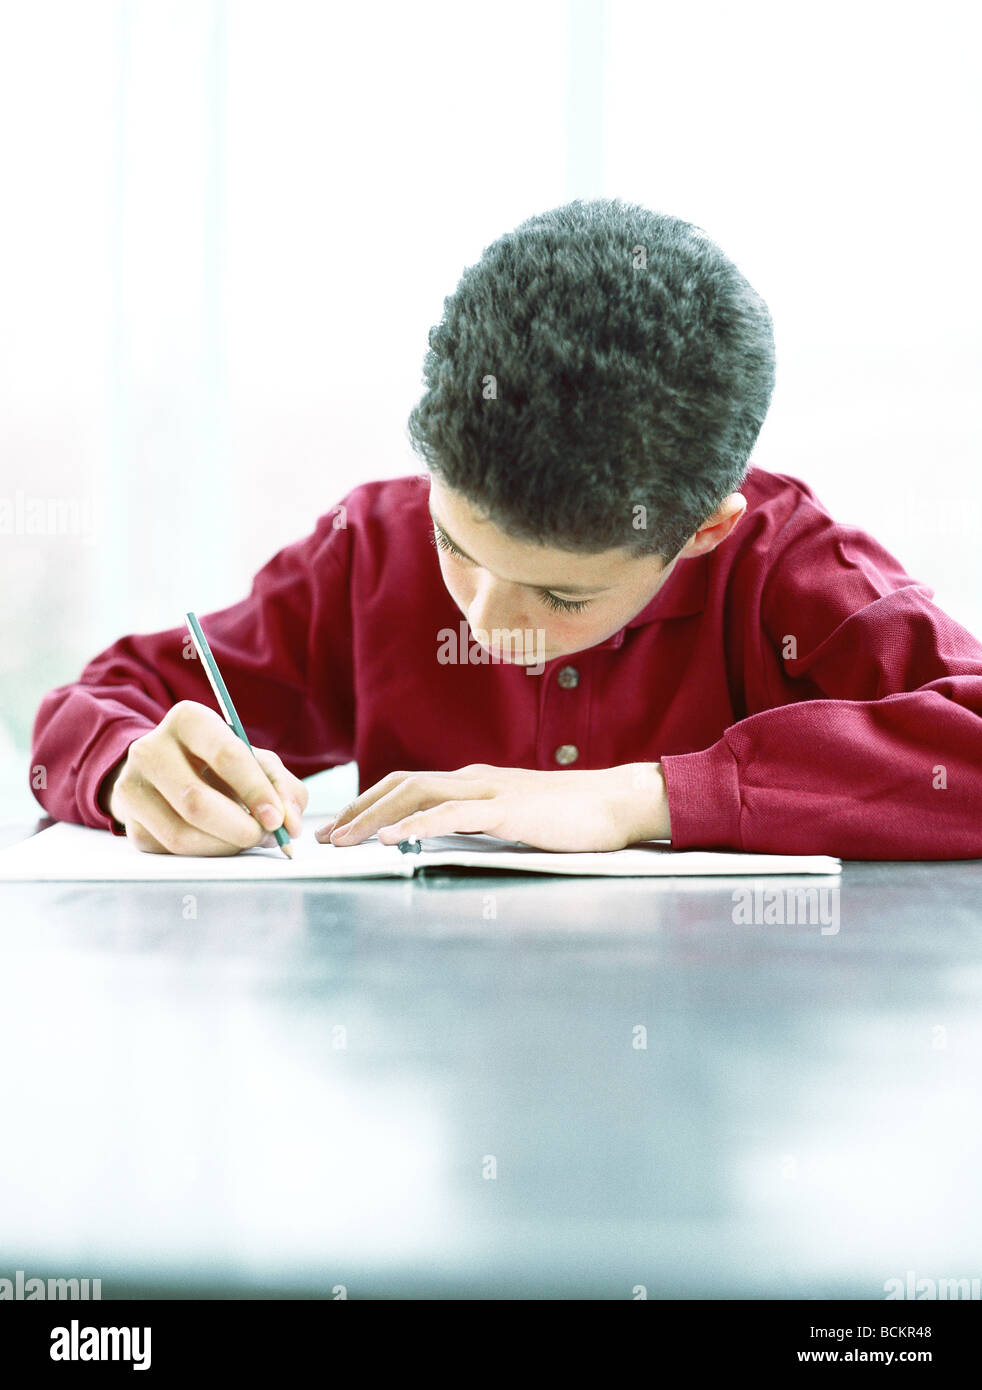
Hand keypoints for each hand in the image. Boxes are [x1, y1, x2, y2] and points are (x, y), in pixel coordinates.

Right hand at [99, 700, 307, 854]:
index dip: (256, 791)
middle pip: (196, 801)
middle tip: (265, 836)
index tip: (277, 818)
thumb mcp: (255, 761)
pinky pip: (171, 851)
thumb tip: (289, 823)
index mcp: (188, 720)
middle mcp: (150, 749)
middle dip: (239, 827)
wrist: (171, 773)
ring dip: (224, 846)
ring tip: (246, 838)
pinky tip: (220, 841)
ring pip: (181, 833)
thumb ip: (281, 786)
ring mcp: (132, 786)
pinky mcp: (129, 822)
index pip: (226, 755)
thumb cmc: (221, 765)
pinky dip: (207, 854)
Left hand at [316, 763, 670, 852]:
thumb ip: (479, 822)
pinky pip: (452, 815)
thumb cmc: (572, 816)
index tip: (339, 827)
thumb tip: (444, 837)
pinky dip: (417, 825)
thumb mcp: (513, 818)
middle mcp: (473, 779)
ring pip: (417, 795)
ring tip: (344, 840)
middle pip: (400, 785)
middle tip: (324, 837)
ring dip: (374, 817)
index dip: (368, 803)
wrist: (618, 804)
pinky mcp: (507, 811)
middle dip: (357, 810)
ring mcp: (489, 792)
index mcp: (473, 781)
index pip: (407, 785)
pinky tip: (392, 840)